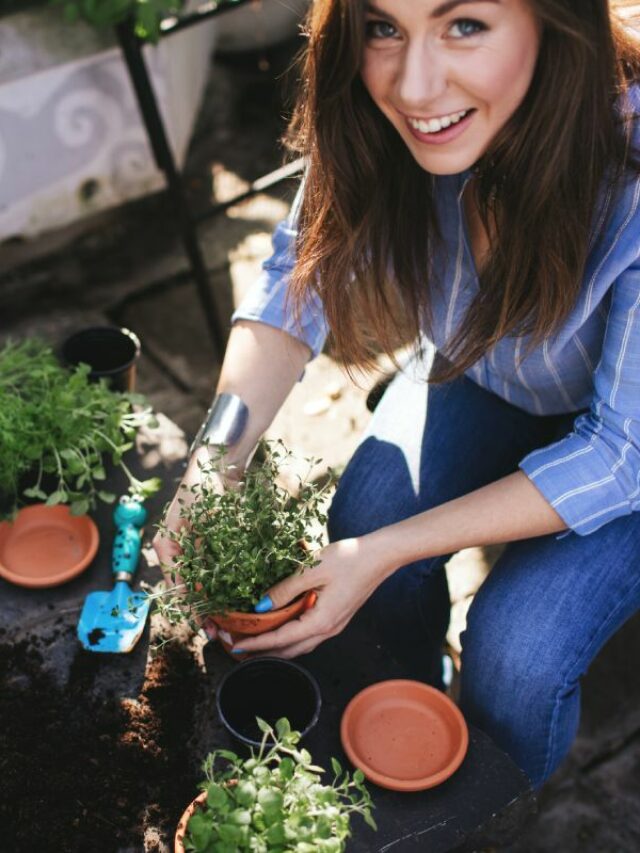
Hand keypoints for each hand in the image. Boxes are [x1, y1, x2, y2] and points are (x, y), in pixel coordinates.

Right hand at [152, 447, 237, 639]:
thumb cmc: (201, 483)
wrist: (217, 461)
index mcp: (167, 545)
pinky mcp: (210, 545)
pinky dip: (224, 587)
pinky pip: (215, 572)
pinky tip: (236, 600)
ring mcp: (194, 548)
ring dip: (214, 604)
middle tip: (218, 631)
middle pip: (188, 589)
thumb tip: (197, 582)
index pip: (176, 585)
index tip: (203, 625)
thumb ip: (195, 546)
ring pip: (202, 584)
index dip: (190, 608)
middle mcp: (178, 550)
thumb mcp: (194, 515)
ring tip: (227, 624)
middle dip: (203, 612)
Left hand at [232, 536, 390, 658]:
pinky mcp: (337, 617)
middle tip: (240, 647)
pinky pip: (309, 634)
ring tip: (256, 641)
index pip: (281, 639)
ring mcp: (334, 625)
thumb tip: (261, 607)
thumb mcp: (312, 570)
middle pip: (290, 650)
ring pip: (300, 644)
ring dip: (278, 646)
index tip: (235, 646)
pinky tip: (282, 627)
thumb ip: (285, 589)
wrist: (380, 555)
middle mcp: (328, 630)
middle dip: (264, 651)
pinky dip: (291, 636)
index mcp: (321, 622)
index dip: (256, 643)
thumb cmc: (349, 559)